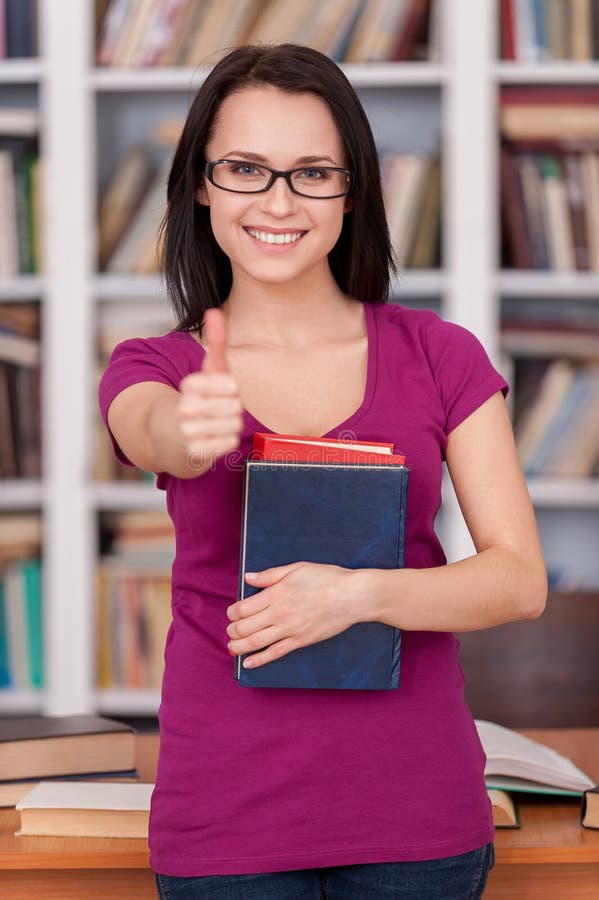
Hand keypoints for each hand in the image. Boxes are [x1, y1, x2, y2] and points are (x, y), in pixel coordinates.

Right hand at [176, 308, 242, 465]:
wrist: (172, 439)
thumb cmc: (199, 401)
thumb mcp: (207, 372)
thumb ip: (215, 343)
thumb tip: (214, 311)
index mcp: (187, 388)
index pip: (209, 381)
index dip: (225, 385)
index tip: (232, 387)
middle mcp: (184, 409)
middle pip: (230, 406)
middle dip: (234, 407)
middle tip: (227, 408)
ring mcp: (188, 433)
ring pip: (231, 425)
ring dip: (233, 424)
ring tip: (223, 422)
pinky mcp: (195, 453)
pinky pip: (227, 444)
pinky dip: (229, 440)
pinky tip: (221, 436)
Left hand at [226, 562, 364, 668]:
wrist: (352, 596)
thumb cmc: (326, 578)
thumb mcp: (296, 568)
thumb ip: (270, 575)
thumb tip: (247, 577)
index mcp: (276, 593)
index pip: (242, 608)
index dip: (232, 612)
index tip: (232, 612)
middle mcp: (279, 613)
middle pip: (244, 627)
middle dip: (232, 631)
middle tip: (231, 630)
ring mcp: (290, 629)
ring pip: (256, 642)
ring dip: (239, 647)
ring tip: (232, 647)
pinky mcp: (301, 641)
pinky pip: (275, 653)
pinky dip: (259, 660)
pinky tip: (248, 663)